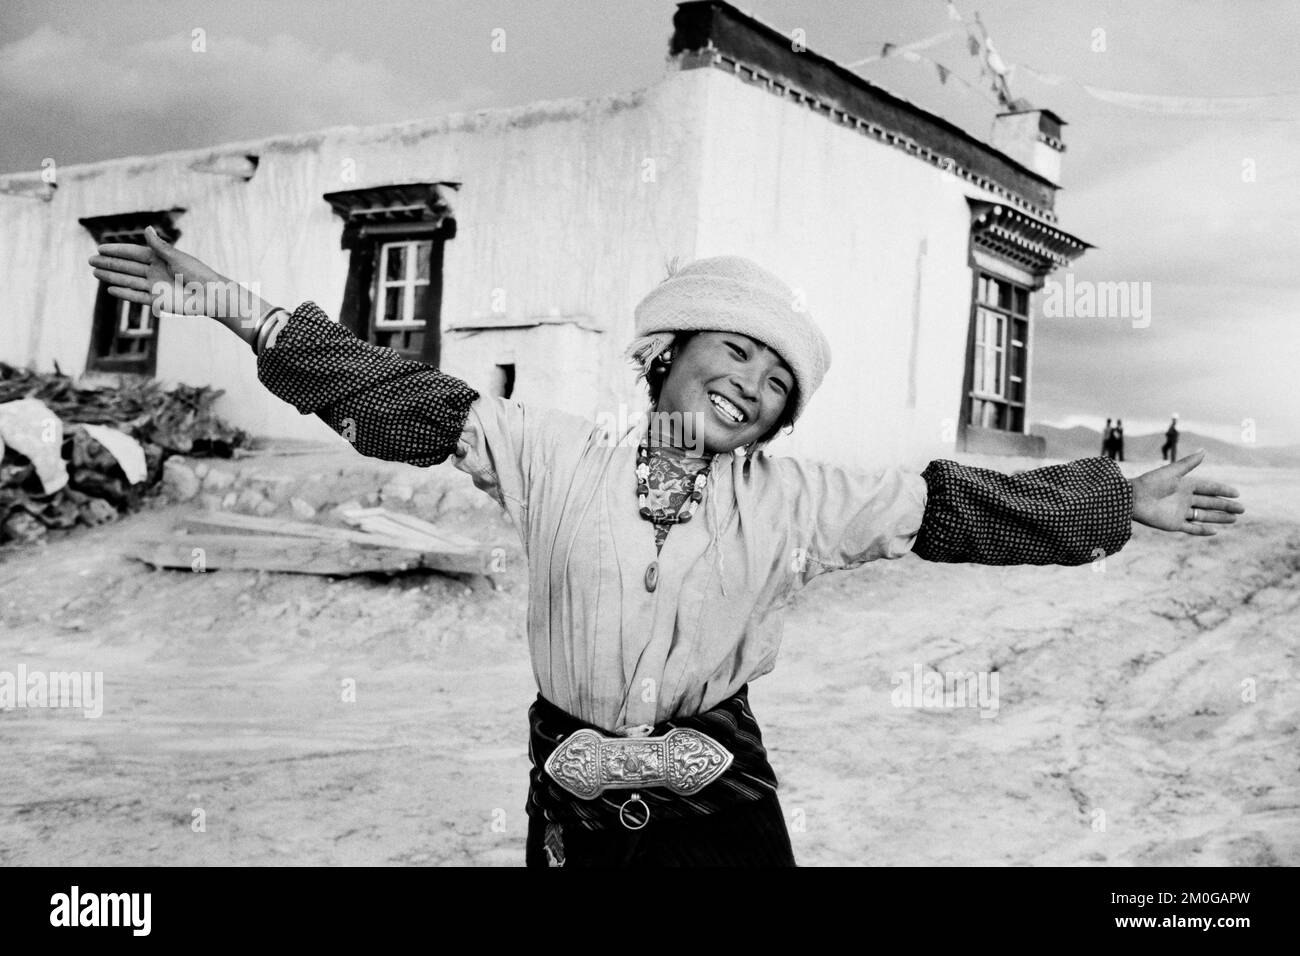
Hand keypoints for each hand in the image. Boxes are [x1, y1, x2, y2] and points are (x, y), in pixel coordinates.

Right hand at [87, 227, 257, 324]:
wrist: (211, 296)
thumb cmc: (198, 274)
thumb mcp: (177, 258)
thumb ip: (159, 246)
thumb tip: (146, 228)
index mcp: (160, 258)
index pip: (133, 252)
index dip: (117, 250)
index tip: (100, 248)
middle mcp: (155, 272)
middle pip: (127, 266)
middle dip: (109, 263)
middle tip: (90, 260)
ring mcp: (155, 287)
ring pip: (128, 281)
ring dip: (112, 277)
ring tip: (95, 273)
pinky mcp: (158, 301)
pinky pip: (136, 297)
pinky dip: (124, 294)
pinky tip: (110, 290)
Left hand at [1128, 449, 1243, 535]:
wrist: (1132, 499)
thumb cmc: (1150, 482)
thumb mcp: (1171, 472)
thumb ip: (1188, 463)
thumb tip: (1204, 450)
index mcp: (1185, 485)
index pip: (1209, 488)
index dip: (1222, 490)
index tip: (1237, 493)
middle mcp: (1184, 499)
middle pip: (1210, 503)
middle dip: (1226, 506)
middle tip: (1242, 509)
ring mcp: (1180, 512)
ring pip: (1204, 516)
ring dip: (1219, 518)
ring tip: (1234, 519)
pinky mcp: (1173, 524)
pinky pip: (1191, 528)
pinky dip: (1202, 530)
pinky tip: (1215, 531)